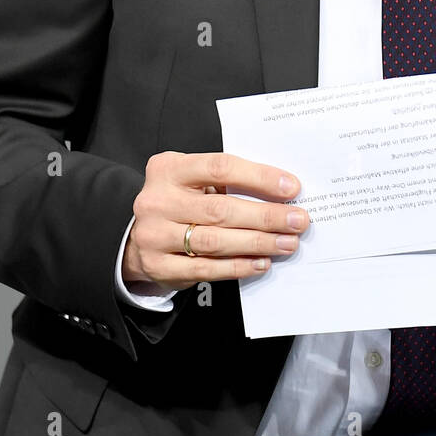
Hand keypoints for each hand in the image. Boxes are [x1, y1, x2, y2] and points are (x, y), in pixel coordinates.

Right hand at [122, 151, 309, 290]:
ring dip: (258, 243)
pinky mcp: (159, 266)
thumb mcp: (192, 180)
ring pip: (216, 241)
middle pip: (221, 209)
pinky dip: (239, 266)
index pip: (220, 167)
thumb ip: (226, 180)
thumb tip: (280, 191)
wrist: (138, 236)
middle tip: (297, 220)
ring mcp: (154, 235)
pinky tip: (261, 262)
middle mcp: (158, 200)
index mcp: (169, 169)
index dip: (259, 177)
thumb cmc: (178, 201)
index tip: (291, 187)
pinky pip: (206, 268)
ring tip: (287, 243)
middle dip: (266, 216)